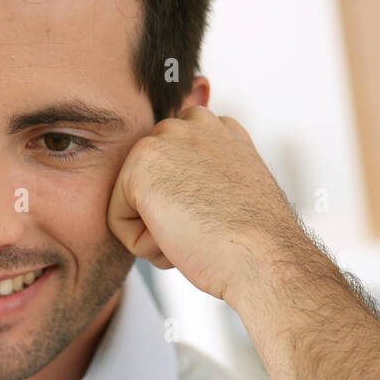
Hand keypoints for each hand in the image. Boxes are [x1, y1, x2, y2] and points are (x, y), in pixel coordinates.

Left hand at [106, 106, 299, 304]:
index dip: (188, 210)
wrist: (262, 257)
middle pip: (148, 187)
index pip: (172, 174)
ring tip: (195, 233)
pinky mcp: (141, 164)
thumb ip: (206, 178)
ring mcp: (166, 139)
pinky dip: (142, 244)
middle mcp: (192, 122)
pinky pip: (117, 221)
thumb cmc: (253, 243)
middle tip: (208, 229)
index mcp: (218, 128)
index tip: (220, 220)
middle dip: (169, 217)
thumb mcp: (234, 194)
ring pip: (132, 204)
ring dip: (156, 231)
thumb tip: (178, 190)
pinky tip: (178, 238)